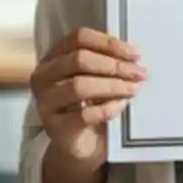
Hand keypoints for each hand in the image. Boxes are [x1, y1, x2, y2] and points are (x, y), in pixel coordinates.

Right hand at [29, 27, 147, 165]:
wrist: (81, 145)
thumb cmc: (90, 104)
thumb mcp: (96, 78)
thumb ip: (107, 63)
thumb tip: (134, 56)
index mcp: (54, 56)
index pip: (79, 38)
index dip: (108, 43)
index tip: (135, 54)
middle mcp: (44, 76)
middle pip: (78, 59)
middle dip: (114, 65)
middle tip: (139, 73)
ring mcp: (46, 102)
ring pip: (79, 86)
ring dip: (112, 86)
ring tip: (133, 89)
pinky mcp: (54, 128)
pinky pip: (83, 115)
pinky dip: (106, 109)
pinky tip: (121, 106)